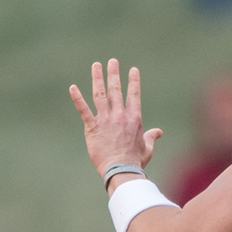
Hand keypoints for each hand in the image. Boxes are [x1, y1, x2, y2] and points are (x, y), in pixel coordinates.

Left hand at [69, 58, 163, 180]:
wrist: (121, 170)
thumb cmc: (135, 161)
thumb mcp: (147, 148)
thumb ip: (152, 137)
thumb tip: (159, 132)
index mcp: (134, 118)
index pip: (134, 95)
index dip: (133, 81)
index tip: (133, 70)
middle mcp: (119, 115)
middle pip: (116, 90)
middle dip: (114, 74)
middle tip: (112, 61)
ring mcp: (105, 120)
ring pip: (100, 94)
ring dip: (97, 78)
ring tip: (96, 65)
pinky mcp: (92, 128)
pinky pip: (83, 110)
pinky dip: (77, 98)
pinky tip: (72, 87)